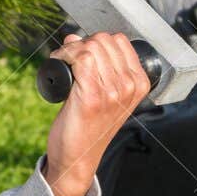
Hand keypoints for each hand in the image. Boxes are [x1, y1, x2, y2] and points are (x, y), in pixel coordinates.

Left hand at [42, 32, 152, 195]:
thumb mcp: (106, 96)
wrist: (78, 158)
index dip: (95, 41)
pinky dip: (64, 55)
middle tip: (67, 59)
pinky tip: (57, 63)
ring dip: (69, 49)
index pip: (119, 41)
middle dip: (81, 43)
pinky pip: (80, 57)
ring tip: (61, 62)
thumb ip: (99, 67)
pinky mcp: (92, 96)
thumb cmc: (88, 127)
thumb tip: (75, 37)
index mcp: (139, 83)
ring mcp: (113, 91)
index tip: (81, 54)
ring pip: (90, 46)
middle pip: (103, 40)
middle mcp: (129, 86)